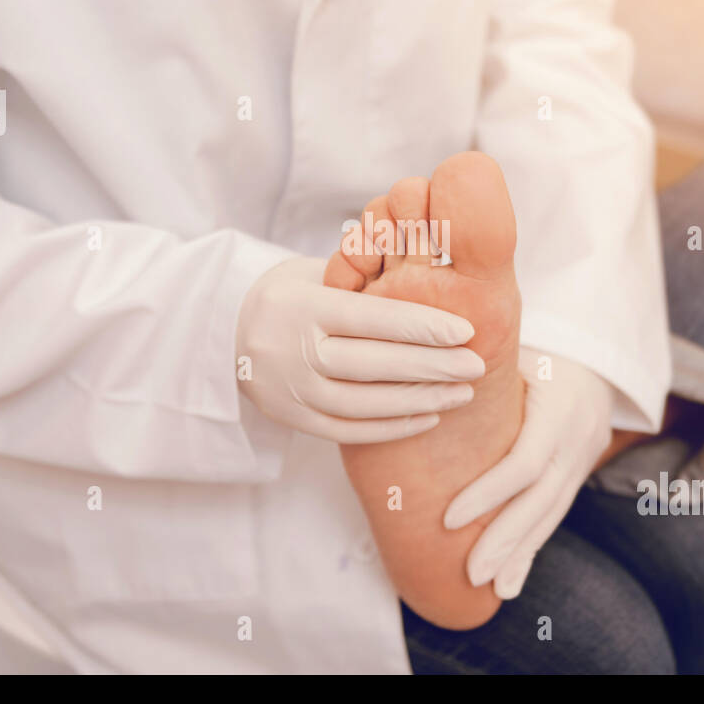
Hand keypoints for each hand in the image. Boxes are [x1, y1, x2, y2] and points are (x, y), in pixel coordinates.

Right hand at [235, 257, 485, 442]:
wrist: (226, 329)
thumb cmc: (293, 293)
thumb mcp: (318, 273)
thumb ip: (367, 283)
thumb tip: (436, 283)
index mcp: (304, 305)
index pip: (373, 319)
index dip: (423, 326)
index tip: (466, 331)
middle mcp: (294, 350)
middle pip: (373, 365)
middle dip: (432, 366)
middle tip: (477, 366)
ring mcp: (290, 390)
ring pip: (364, 404)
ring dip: (419, 401)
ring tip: (462, 394)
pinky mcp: (292, 418)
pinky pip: (348, 430)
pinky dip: (392, 427)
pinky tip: (429, 416)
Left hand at [444, 347, 616, 598]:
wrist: (595, 359)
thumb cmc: (534, 351)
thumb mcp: (514, 351)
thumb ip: (477, 370)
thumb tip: (411, 378)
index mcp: (558, 406)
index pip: (525, 461)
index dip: (489, 493)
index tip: (449, 518)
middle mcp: (577, 438)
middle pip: (541, 499)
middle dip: (505, 539)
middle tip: (470, 572)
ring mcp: (583, 461)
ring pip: (551, 514)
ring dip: (519, 554)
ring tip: (490, 586)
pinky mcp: (578, 476)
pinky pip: (555, 517)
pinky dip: (531, 550)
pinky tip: (510, 582)